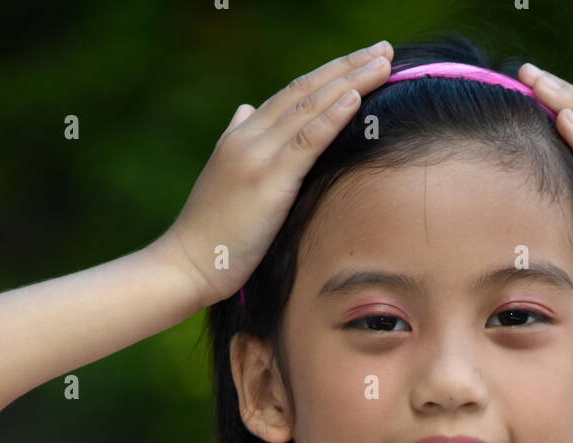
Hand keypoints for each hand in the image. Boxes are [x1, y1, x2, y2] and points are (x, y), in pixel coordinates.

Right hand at [155, 42, 393, 308]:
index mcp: (242, 135)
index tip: (361, 61)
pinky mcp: (268, 181)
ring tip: (384, 63)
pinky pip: (307, 141)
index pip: (292, 94)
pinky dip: (332, 116)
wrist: (187, 262)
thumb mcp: (225, 177)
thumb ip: (239, 140)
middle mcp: (249, 135)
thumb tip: (246, 111)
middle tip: (385, 49)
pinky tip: (355, 97)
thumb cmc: (210, 233)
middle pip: (305, 90)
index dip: (328, 74)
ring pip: (310, 107)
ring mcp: (258, 155)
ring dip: (350, 82)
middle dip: (348, 67)